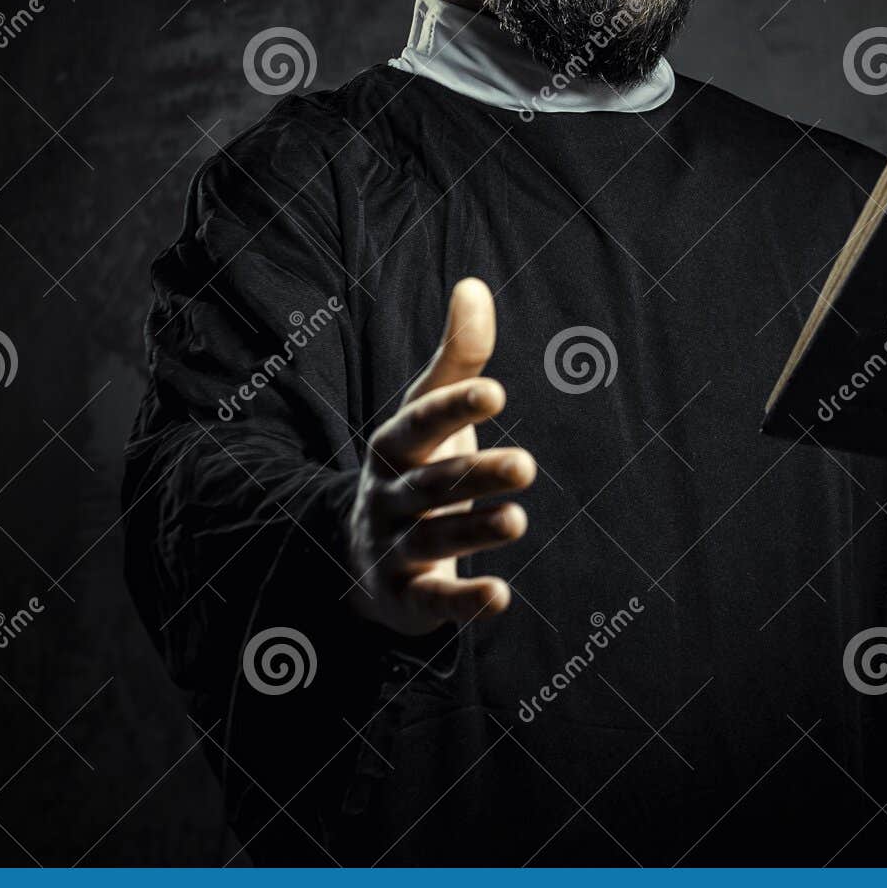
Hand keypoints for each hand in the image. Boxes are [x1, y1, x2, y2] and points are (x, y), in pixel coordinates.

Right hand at [346, 276, 534, 635]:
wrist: (360, 553)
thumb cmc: (415, 466)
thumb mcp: (428, 412)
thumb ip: (457, 356)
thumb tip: (474, 285)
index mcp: (394, 447)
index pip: (419, 423)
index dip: (453, 408)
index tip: (494, 391)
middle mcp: (390, 497)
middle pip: (432, 484)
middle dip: (475, 474)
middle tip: (526, 465)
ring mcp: (395, 550)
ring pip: (433, 540)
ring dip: (473, 530)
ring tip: (518, 519)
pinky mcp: (410, 599)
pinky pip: (435, 601)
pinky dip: (463, 602)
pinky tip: (500, 597)